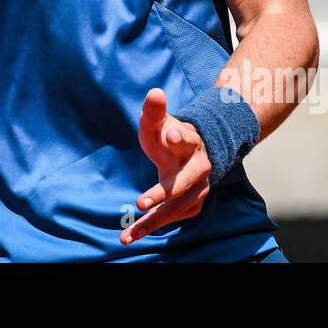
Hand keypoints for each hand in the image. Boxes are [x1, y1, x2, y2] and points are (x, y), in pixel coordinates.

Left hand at [121, 87, 211, 244]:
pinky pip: (173, 218)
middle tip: (139, 203)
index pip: (185, 138)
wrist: (193, 152)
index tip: (167, 135)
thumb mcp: (159, 121)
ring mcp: (199, 188)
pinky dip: (154, 227)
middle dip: (162, 194)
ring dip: (154, 221)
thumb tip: (154, 93)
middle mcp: (199, 167)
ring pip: (178, 207)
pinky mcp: (193, 204)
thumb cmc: (169, 135)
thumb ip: (154, 110)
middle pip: (183, 183)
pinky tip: (132, 234)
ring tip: (128, 234)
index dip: (177, 136)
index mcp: (190, 142)